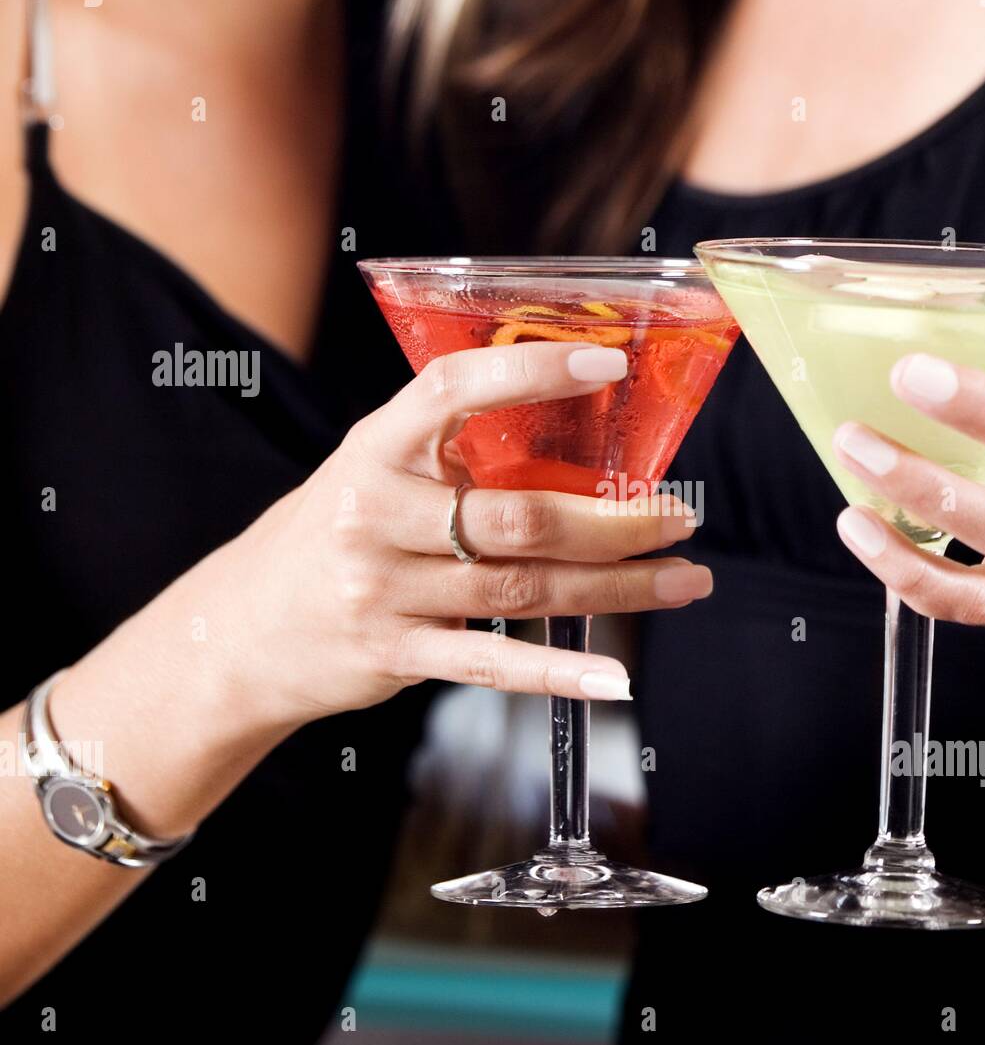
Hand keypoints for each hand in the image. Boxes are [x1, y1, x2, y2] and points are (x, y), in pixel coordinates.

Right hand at [222, 340, 709, 724]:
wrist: (240, 629)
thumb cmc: (331, 534)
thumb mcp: (372, 471)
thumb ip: (452, 455)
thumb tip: (578, 444)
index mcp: (375, 447)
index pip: (455, 391)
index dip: (533, 375)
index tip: (609, 366)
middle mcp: (375, 512)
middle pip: (520, 516)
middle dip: (617, 520)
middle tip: (683, 516)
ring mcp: (382, 588)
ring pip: (524, 587)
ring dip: (618, 587)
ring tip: (684, 578)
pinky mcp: (394, 654)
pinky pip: (492, 663)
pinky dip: (559, 673)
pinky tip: (615, 678)